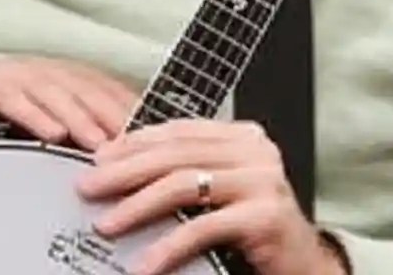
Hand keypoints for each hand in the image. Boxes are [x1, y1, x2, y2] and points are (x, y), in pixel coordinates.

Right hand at [0, 57, 138, 150]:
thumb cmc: (7, 106)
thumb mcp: (51, 113)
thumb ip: (84, 124)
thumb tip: (125, 149)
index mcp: (69, 76)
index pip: (109, 90)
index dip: (131, 111)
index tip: (151, 140)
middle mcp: (48, 71)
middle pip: (88, 90)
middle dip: (112, 115)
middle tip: (132, 145)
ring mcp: (19, 75)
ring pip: (57, 93)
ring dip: (80, 117)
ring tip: (98, 142)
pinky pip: (16, 99)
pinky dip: (35, 115)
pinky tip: (52, 133)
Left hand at [77, 120, 344, 274]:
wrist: (305, 269)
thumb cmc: (256, 232)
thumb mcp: (219, 193)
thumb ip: (185, 173)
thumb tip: (116, 168)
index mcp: (242, 137)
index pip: (177, 131)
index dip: (133, 143)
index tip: (96, 159)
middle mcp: (255, 150)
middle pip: (175, 154)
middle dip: (125, 171)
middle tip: (87, 187)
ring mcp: (263, 180)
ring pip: (184, 183)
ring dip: (137, 206)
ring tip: (106, 224)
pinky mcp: (265, 215)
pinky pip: (203, 228)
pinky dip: (168, 246)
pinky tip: (144, 263)